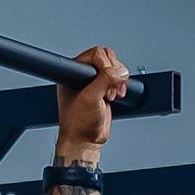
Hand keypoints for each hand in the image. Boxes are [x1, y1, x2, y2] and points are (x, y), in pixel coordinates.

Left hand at [54, 44, 129, 160]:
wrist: (86, 140)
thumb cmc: (79, 123)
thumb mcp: (91, 99)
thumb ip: (105, 80)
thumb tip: (120, 71)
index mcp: (73, 73)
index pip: (95, 54)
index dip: (105, 64)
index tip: (106, 78)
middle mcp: (83, 75)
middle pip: (107, 58)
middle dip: (113, 73)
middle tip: (108, 90)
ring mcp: (94, 82)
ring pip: (114, 67)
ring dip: (118, 80)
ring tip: (111, 95)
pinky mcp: (104, 89)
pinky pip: (118, 78)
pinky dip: (121, 85)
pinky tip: (116, 95)